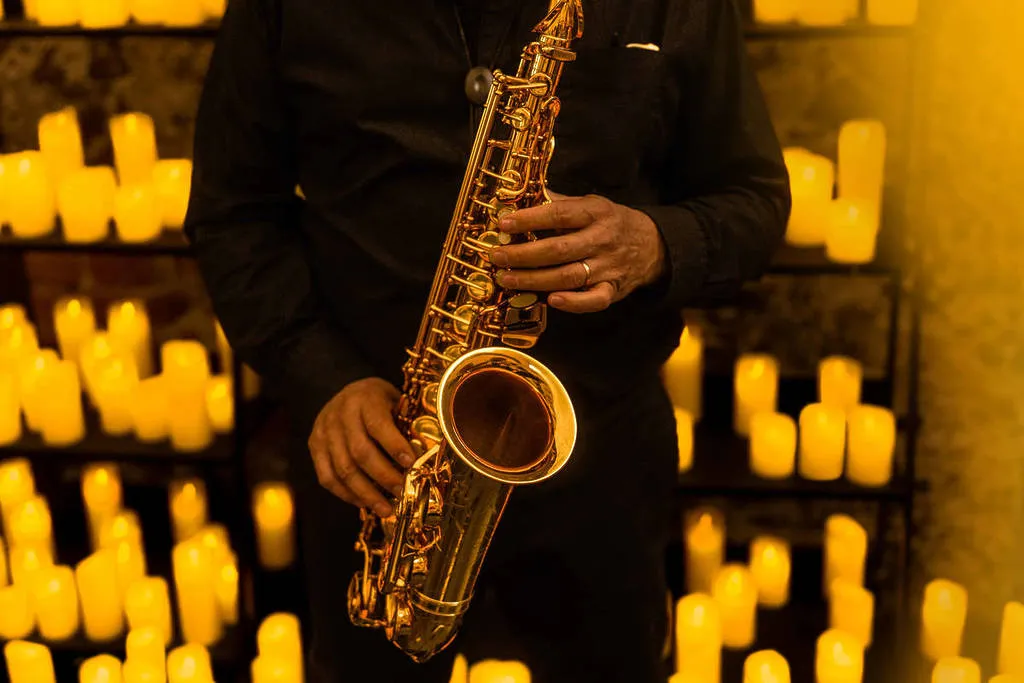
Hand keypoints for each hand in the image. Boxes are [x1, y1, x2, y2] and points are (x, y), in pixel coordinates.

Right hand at [308, 378, 414, 515]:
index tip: (412, 464)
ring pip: (343, 470)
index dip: (395, 446)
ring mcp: (323, 432)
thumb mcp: (394, 400)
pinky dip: (347, 495)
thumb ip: (404, 423)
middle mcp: (339, 415)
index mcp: (363, 399)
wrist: (344, 391)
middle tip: (402, 491)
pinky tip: (364, 503)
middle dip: (384, 476)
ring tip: (386, 508)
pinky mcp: (313, 447)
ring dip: (367, 494)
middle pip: (360, 452)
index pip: (378, 425)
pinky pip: (327, 478)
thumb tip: (423, 456)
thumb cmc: (377, 400)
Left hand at [488, 194, 666, 312]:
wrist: (653, 245)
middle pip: (558, 249)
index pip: (559, 214)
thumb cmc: (611, 223)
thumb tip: (520, 195)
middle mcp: (602, 239)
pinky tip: (551, 300)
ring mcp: (608, 267)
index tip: (505, 224)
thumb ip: (559, 203)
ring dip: (534, 280)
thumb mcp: (591, 204)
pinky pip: (593, 300)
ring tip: (507, 278)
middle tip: (497, 256)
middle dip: (523, 254)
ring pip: (568, 276)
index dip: (530, 219)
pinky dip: (573, 303)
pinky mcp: (613, 290)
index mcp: (596, 213)